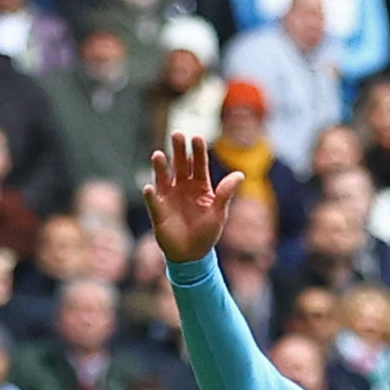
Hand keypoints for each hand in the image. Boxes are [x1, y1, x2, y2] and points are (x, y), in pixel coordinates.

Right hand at [142, 132, 244, 264]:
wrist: (192, 255)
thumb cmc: (207, 233)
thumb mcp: (219, 213)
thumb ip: (225, 193)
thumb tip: (240, 174)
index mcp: (200, 185)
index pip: (199, 164)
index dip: (198, 151)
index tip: (196, 138)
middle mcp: (183, 186)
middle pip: (180, 164)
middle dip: (178, 150)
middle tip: (177, 135)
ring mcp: (169, 197)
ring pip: (163, 178)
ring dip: (160, 167)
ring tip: (158, 155)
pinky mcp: (158, 211)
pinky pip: (153, 201)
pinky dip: (150, 195)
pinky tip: (148, 188)